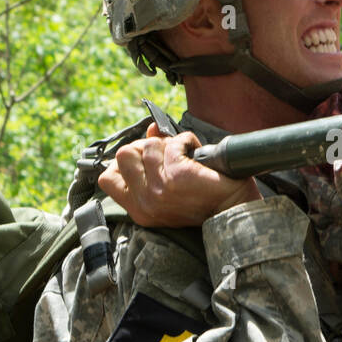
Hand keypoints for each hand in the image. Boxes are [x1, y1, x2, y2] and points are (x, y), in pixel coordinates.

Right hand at [98, 124, 260, 227]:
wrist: (233, 211)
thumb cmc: (204, 200)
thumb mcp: (168, 187)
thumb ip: (152, 163)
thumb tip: (151, 130)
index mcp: (139, 210)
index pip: (108, 179)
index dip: (126, 163)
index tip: (146, 160)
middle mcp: (145, 202)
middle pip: (123, 155)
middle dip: (145, 146)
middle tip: (166, 153)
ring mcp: (159, 190)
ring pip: (148, 145)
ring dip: (168, 143)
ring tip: (184, 155)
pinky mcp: (177, 176)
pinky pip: (173, 143)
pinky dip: (187, 140)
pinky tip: (196, 151)